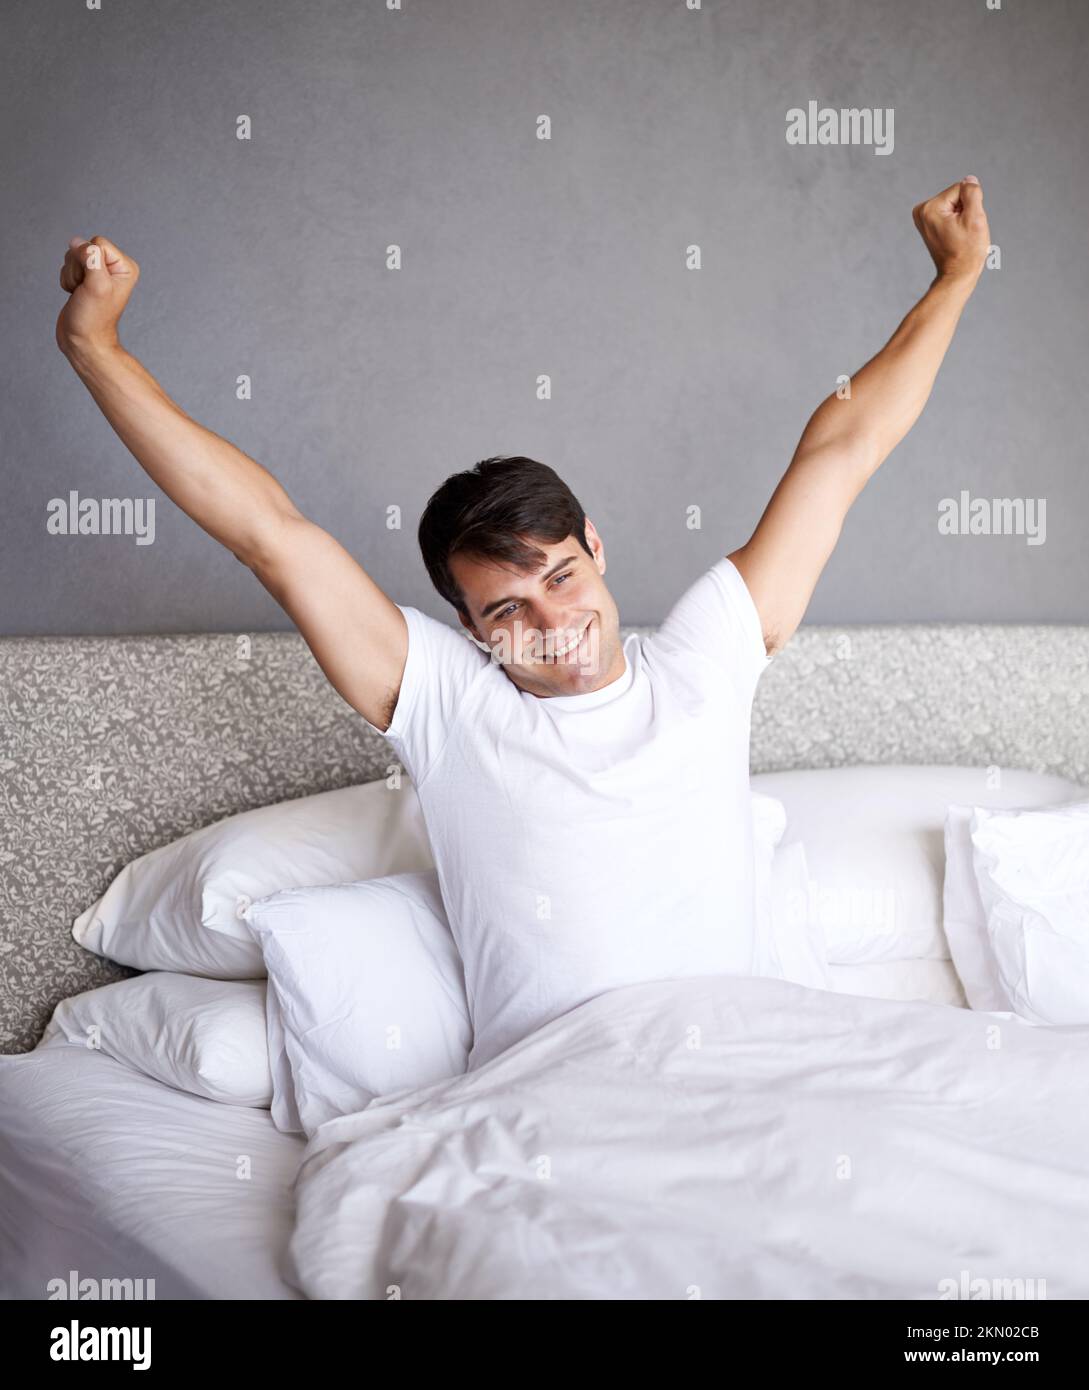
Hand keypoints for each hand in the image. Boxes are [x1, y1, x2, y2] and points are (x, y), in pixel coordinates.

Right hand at [56, 234, 139, 356]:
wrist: (83, 340)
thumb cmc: (93, 318)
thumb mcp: (97, 285)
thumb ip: (91, 258)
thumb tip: (78, 242)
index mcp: (125, 266)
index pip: (97, 243)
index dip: (87, 260)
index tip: (92, 283)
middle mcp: (114, 267)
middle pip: (83, 247)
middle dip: (77, 268)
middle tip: (85, 290)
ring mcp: (98, 273)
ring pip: (73, 256)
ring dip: (71, 275)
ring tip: (81, 293)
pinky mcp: (84, 279)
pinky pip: (67, 266)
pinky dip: (66, 280)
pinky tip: (75, 294)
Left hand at [912, 177, 990, 287]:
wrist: (957, 274)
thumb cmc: (967, 250)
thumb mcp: (975, 218)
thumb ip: (972, 193)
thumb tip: (969, 179)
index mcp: (929, 208)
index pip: (961, 188)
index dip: (971, 205)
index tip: (965, 225)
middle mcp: (921, 210)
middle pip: (956, 195)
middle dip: (965, 210)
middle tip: (963, 232)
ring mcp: (923, 217)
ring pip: (955, 204)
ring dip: (963, 216)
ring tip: (959, 235)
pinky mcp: (928, 223)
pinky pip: (950, 212)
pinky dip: (957, 221)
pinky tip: (955, 236)